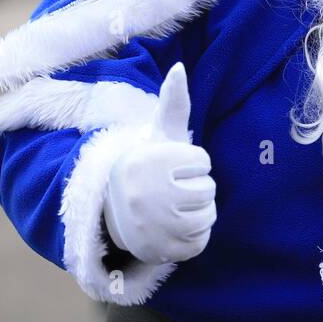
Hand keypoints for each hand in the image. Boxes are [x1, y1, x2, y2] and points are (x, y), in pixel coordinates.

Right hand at [103, 63, 217, 264]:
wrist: (114, 210)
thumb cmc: (148, 166)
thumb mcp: (158, 134)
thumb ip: (173, 102)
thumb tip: (180, 68)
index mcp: (148, 163)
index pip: (203, 162)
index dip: (193, 164)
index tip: (170, 167)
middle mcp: (145, 196)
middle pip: (208, 191)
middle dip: (196, 189)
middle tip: (169, 190)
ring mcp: (152, 227)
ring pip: (207, 217)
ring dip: (197, 213)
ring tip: (171, 208)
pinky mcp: (160, 252)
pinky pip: (200, 242)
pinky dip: (192, 237)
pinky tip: (171, 229)